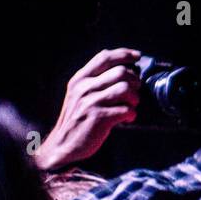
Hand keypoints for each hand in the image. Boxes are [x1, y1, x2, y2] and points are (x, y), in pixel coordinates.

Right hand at [36, 48, 141, 170]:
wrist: (63, 145)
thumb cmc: (77, 119)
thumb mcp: (79, 94)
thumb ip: (95, 81)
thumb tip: (125, 71)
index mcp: (80, 79)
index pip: (104, 57)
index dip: (124, 54)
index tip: (137, 57)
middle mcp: (84, 87)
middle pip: (120, 72)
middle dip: (134, 82)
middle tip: (134, 93)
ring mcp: (90, 102)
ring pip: (125, 89)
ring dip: (134, 99)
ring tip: (131, 106)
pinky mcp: (98, 118)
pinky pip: (126, 109)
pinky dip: (131, 114)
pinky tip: (128, 118)